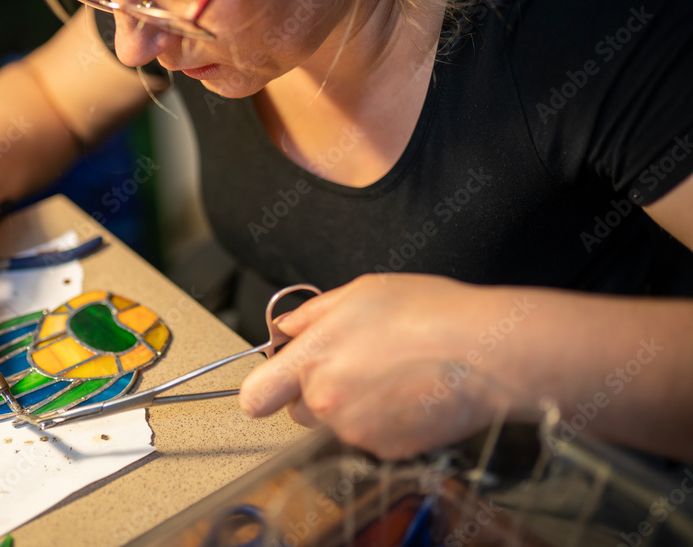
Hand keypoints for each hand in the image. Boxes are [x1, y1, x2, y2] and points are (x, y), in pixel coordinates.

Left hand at [239, 273, 512, 459]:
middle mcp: (327, 402)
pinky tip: (408, 393)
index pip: (255, 395)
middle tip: (353, 363)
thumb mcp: (361, 291)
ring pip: (335, 423)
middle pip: (297, 409)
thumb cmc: (430, 313)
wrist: (487, 352)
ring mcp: (356, 431)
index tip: (277, 378)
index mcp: (313, 360)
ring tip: (390, 373)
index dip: (265, 386)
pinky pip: (369, 438)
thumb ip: (312, 314)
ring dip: (351, 405)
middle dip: (315, 390)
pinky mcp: (387, 451)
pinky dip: (382, 421)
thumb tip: (286, 328)